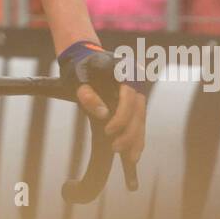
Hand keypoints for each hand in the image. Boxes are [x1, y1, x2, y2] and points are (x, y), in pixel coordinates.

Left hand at [57, 41, 145, 170]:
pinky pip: (139, 120)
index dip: (121, 117)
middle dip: (129, 133)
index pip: (129, 97)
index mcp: (125, 69)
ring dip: (136, 139)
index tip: (108, 131)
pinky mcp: (136, 100)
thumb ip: (87, 94)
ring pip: (142, 118)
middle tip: (115, 148)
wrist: (85, 57)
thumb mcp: (78, 79)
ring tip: (130, 161)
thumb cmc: (80, 68)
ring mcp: (139, 89)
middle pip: (138, 111)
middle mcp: (136, 79)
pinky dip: (136, 136)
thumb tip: (103, 114)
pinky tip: (133, 154)